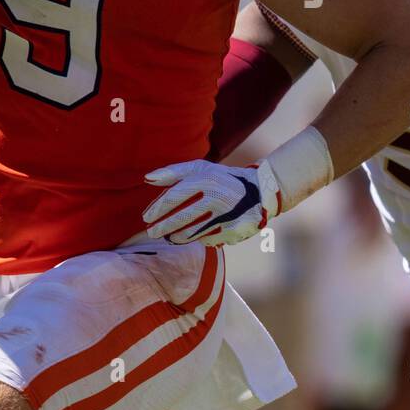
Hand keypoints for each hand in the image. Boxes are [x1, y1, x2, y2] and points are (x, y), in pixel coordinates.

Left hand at [142, 159, 281, 246]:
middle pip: (181, 219)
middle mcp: (216, 197)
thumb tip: (147, 178)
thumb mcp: (201, 169)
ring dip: (177, 237)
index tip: (146, 217)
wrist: (262, 191)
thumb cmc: (223, 179)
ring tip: (170, 237)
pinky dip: (200, 239)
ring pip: (192, 233)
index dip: (157, 209)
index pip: (174, 197)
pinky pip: (209, 240)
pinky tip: (197, 236)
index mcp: (206, 179)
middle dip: (163, 228)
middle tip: (152, 233)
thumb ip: (173, 172)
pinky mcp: (234, 231)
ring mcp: (226, 216)